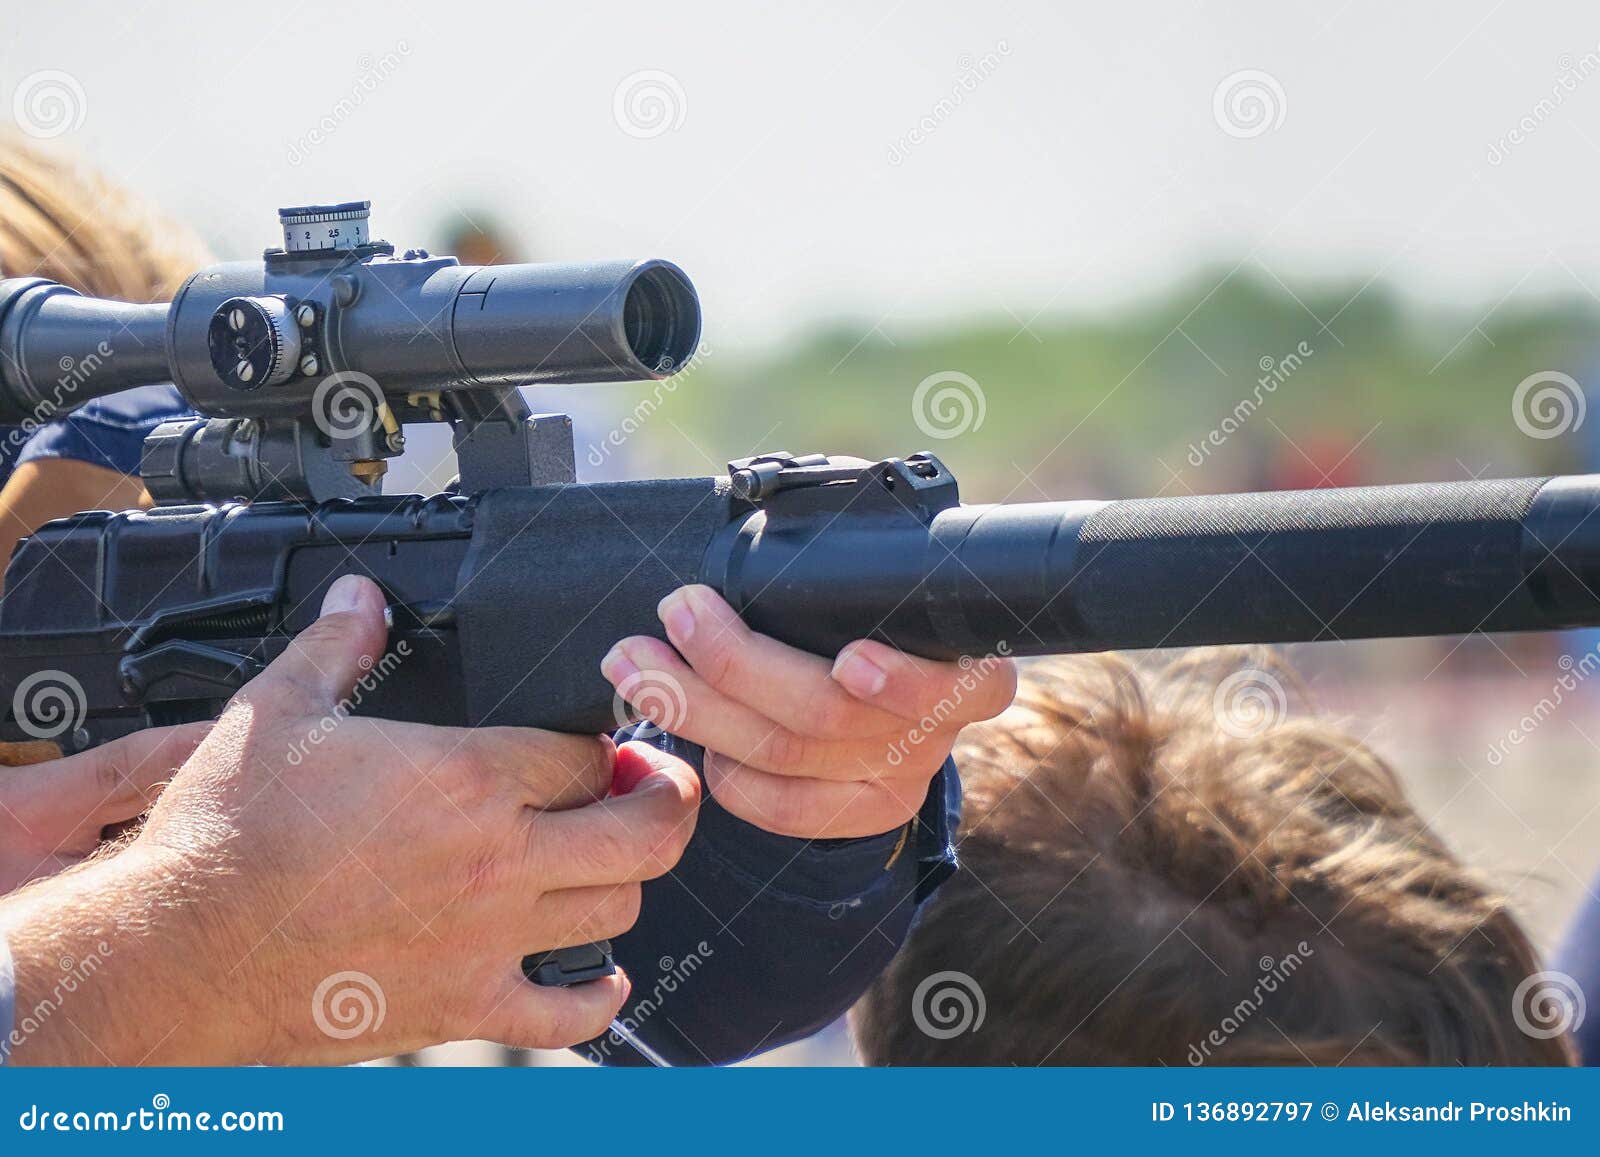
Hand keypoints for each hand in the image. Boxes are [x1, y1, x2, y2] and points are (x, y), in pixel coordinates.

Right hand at [1, 575, 699, 1064]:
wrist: (174, 952)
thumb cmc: (222, 836)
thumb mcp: (276, 713)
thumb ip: (337, 647)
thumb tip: (361, 597)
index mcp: (465, 775)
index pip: (588, 752)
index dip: (608, 742)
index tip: (605, 743)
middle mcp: (496, 857)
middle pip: (643, 829)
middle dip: (666, 801)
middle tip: (657, 788)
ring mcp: (487, 937)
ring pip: (618, 908)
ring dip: (626, 881)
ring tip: (608, 861)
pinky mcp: (463, 1004)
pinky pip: (567, 1014)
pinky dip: (597, 997)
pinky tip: (599, 977)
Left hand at [601, 584, 1015, 838]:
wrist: (898, 696)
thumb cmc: (878, 616)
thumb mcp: (887, 587)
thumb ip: (855, 573)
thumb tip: (757, 506)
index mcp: (968, 669)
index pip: (957, 687)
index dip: (901, 682)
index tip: (849, 660)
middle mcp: (936, 732)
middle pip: (830, 715)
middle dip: (735, 661)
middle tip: (675, 613)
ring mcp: (897, 781)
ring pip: (784, 755)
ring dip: (695, 706)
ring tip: (634, 664)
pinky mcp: (856, 815)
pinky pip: (777, 806)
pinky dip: (724, 767)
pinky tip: (684, 728)